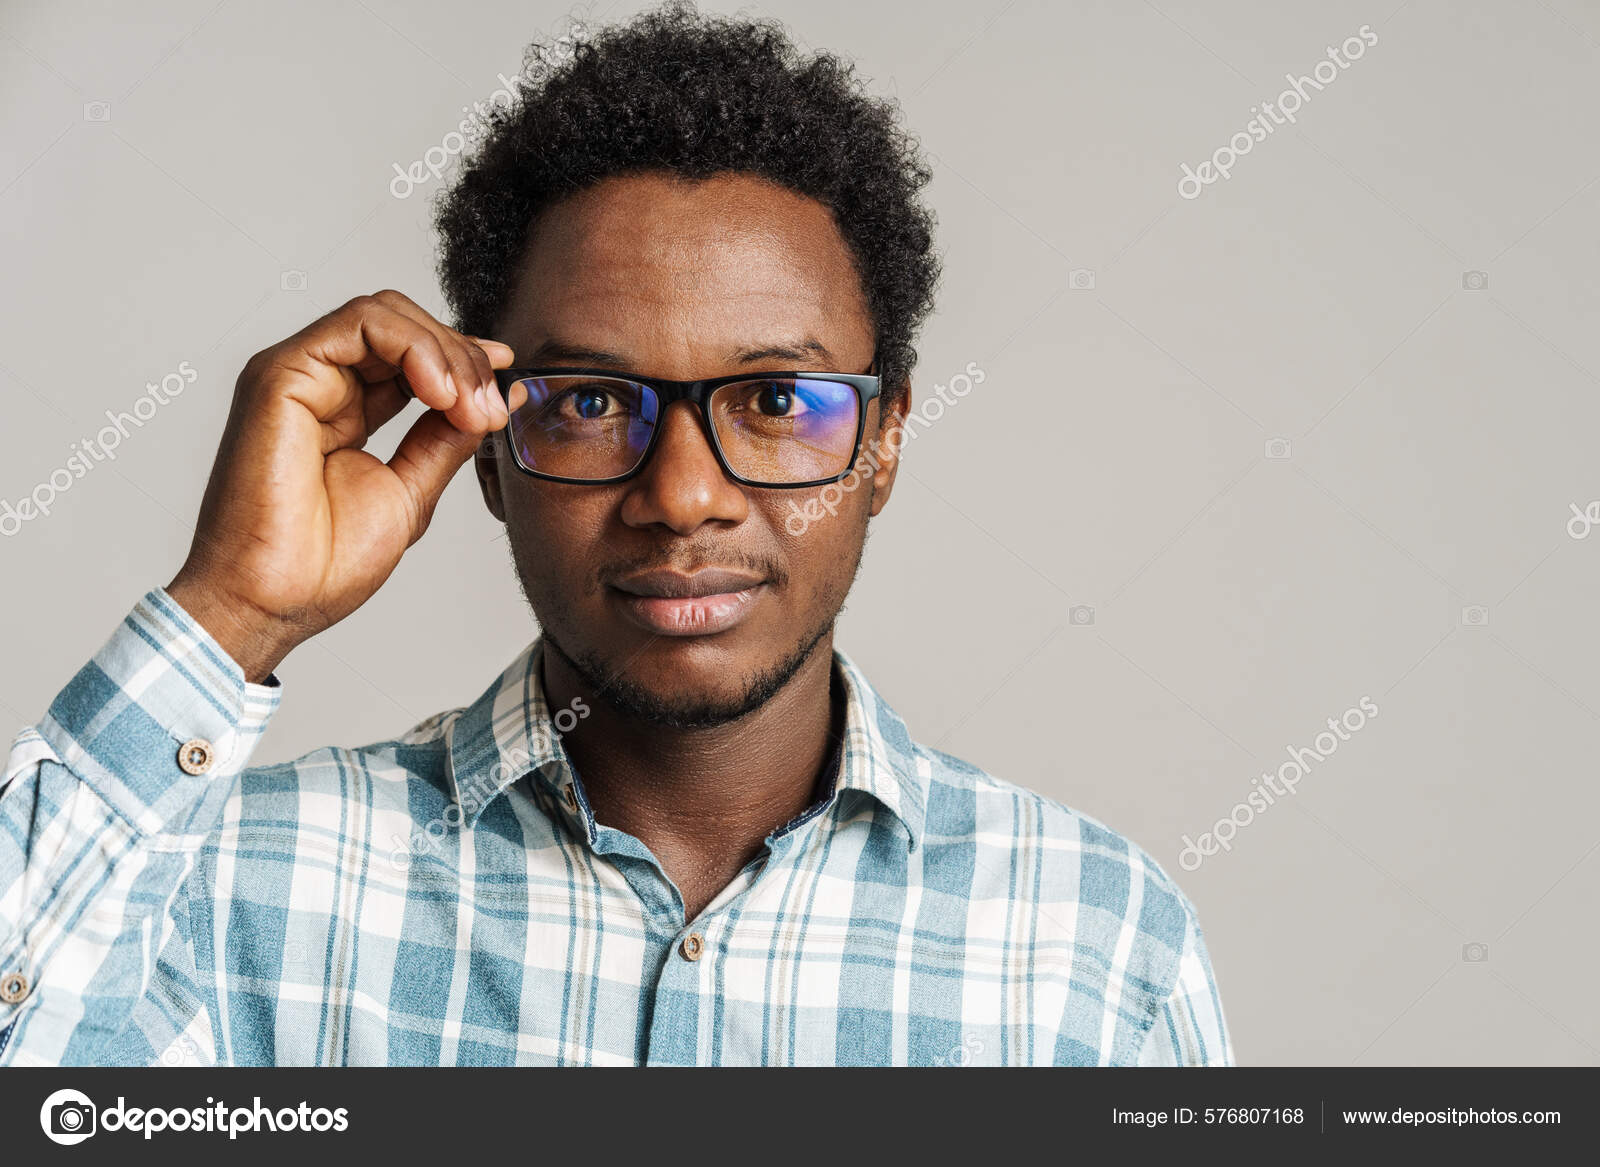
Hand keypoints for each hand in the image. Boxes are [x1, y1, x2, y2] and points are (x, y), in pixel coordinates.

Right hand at [166, 290, 515, 682]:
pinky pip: (359, 324)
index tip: (505, 380)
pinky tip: (441, 394)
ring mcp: (297, 374)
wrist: (276, 601)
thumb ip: (447, 438)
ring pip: (384, 314)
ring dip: (444, 352)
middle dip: (461, 358)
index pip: (410, 354)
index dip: (463, 357)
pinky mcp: (281, 374)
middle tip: (490, 409)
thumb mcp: (411, 489)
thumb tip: (498, 397)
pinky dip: (415, 348)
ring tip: (469, 406)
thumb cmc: (326, 562)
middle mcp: (318, 383)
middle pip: (402, 325)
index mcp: (346, 408)